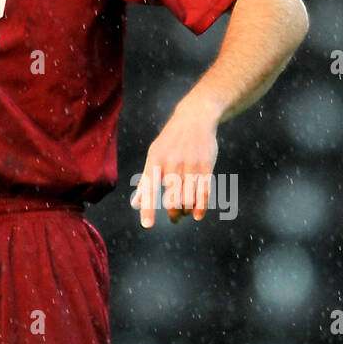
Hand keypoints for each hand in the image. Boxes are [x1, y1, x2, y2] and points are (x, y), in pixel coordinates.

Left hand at [131, 95, 220, 227]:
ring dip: (186, 210)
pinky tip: (197, 215)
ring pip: (188, 198)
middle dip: (173, 213)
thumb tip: (135, 204)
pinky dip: (200, 206)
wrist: (195, 118)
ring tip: (185, 213)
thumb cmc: (170, 142)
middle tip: (174, 219)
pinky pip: (203, 191)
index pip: (149, 187)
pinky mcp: (206, 164)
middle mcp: (172, 162)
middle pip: (172, 198)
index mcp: (155, 159)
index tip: (147, 225)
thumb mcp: (154, 155)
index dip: (148, 207)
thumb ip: (146, 180)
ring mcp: (190, 163)